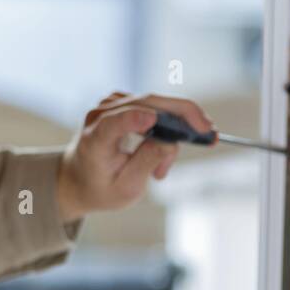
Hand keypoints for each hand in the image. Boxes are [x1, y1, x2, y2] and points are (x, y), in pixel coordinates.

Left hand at [55, 91, 213, 219]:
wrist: (79, 178)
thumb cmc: (101, 187)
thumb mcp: (126, 187)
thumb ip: (146, 162)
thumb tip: (169, 141)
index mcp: (94, 139)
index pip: (113, 123)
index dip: (133, 119)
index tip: (153, 120)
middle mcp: (100, 114)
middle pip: (146, 103)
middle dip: (182, 116)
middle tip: (209, 133)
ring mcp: (111, 104)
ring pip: (157, 106)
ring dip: (173, 132)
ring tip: (163, 169)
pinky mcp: (122, 102)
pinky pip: (155, 108)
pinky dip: (167, 128)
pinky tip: (162, 153)